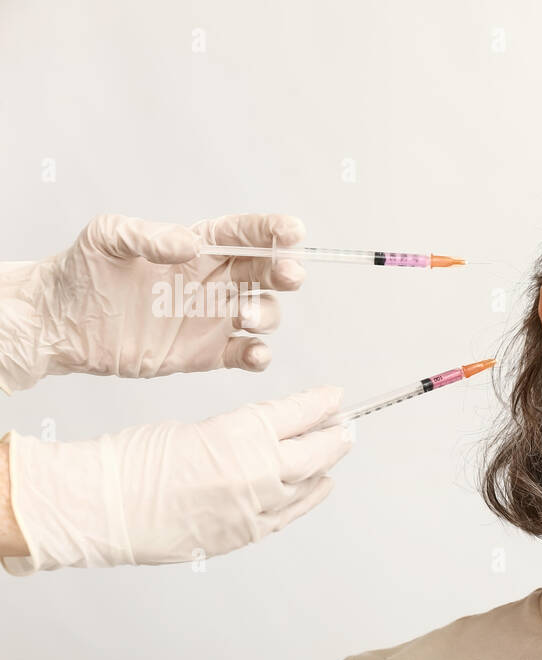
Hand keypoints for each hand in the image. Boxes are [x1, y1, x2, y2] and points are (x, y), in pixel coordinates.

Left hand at [0, 213, 305, 393]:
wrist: (60, 324)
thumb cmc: (81, 272)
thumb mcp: (107, 237)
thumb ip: (148, 234)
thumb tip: (190, 245)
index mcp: (196, 248)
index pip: (242, 235)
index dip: (270, 232)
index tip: (292, 232)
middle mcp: (212, 282)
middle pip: (265, 273)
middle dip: (284, 272)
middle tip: (288, 275)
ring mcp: (212, 319)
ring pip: (263, 313)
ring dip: (267, 314)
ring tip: (244, 316)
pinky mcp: (206, 354)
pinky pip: (245, 354)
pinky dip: (259, 356)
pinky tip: (253, 353)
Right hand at [0, 386, 350, 572]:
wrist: (100, 507)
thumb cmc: (131, 462)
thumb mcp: (195, 429)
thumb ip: (238, 433)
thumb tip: (268, 435)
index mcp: (240, 435)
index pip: (297, 414)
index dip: (321, 404)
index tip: (335, 396)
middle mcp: (256, 472)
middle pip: (314, 451)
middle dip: (334, 436)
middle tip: (347, 427)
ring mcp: (254, 508)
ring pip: (307, 484)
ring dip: (324, 466)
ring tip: (335, 453)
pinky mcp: (244, 534)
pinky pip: (288, 514)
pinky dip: (307, 498)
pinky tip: (318, 488)